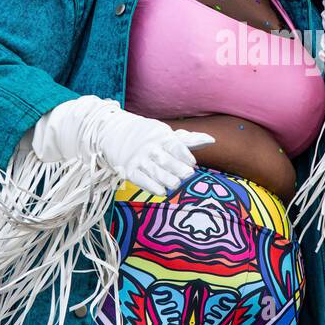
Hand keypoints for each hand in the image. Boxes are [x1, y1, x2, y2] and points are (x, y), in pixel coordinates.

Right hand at [26, 94, 215, 195]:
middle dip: (177, 168)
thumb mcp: (166, 134)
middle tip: (188, 175)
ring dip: (166, 179)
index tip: (192, 162)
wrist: (112, 132)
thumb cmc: (147, 135)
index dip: (183, 154)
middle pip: (166, 159)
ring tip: (176, 184)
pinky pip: (140, 179)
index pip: (174, 145)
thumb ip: (189, 140)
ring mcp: (138, 159)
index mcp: (161, 137)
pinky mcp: (128, 169)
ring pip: (154, 171)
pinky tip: (162, 192)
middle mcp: (150, 148)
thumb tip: (212, 140)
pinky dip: (151, 186)